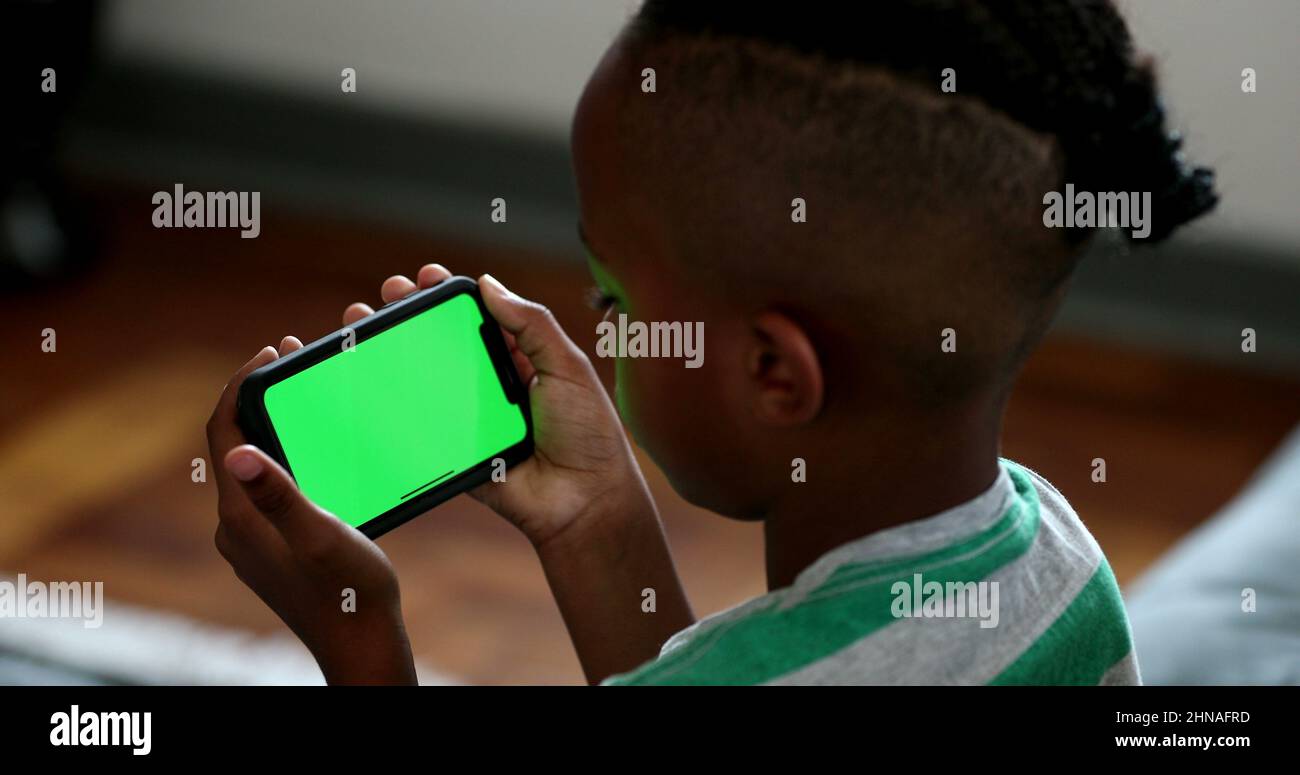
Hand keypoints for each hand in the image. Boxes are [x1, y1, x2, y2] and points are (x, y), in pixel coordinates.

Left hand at [207, 343, 416, 684]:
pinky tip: (317, 452)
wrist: (361, 644)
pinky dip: (285, 456)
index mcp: (241, 517)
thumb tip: (237, 452)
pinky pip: (268, 490)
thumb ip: (278, 494)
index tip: (269, 354)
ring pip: (252, 467)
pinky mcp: (273, 550)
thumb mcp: (319, 535)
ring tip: (302, 395)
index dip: (239, 387)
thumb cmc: (348, 592)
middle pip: (234, 446)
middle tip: (288, 362)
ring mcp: (253, 540)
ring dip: (272, 426)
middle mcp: (237, 527)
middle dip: (257, 399)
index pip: (222, 434)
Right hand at [343, 264, 653, 549]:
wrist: (583, 501)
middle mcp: (492, 383)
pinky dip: (394, 409)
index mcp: (521, 357)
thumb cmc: (588, 432)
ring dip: (391, 357)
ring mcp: (471, 417)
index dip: (450, 296)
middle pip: (443, 344)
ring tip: (362, 330)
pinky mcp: (456, 451)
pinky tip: (368, 385)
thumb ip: (532, 324)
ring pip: (424, 382)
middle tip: (386, 295)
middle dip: (410, 316)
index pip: (478, 317)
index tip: (425, 277)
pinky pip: (421, 428)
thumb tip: (488, 283)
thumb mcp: (568, 368)